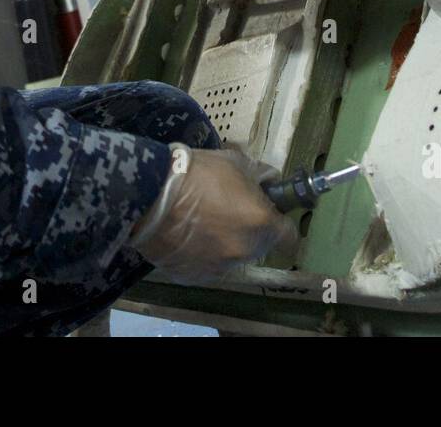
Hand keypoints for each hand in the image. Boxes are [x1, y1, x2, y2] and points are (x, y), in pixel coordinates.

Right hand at [128, 147, 298, 282]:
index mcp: (261, 223)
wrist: (150, 194)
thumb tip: (268, 183)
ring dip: (226, 243)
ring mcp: (219, 268)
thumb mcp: (235, 163)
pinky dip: (203, 254)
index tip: (270, 213)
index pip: (290, 237)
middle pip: (260, 246)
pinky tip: (187, 237)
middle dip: (252, 231)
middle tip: (230, 212)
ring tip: (203, 224)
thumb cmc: (197, 173)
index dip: (282, 224)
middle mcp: (245, 251)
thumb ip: (259, 176)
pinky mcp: (194, 276)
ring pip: (232, 257)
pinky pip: (207, 266)